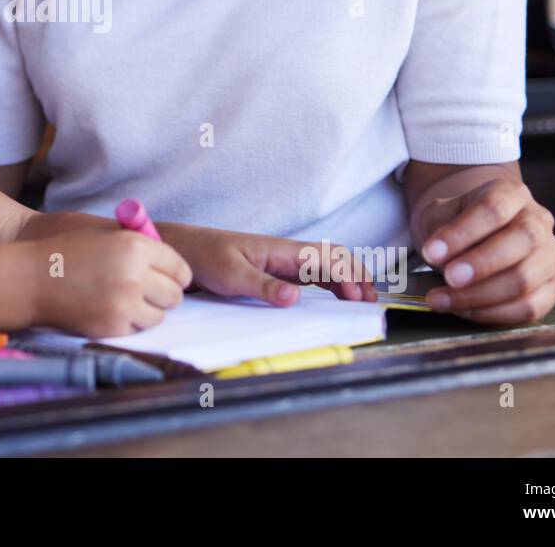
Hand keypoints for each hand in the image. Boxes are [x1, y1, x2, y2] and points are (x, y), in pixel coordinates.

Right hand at [30, 227, 191, 336]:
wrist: (33, 279)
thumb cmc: (69, 253)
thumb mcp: (106, 236)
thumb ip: (139, 245)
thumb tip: (171, 262)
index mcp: (135, 247)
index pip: (180, 268)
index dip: (177, 275)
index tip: (171, 279)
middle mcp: (134, 275)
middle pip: (175, 295)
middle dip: (165, 295)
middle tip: (151, 293)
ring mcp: (124, 303)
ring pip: (159, 315)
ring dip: (148, 310)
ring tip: (128, 300)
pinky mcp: (113, 326)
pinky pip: (137, 328)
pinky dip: (129, 322)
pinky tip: (111, 309)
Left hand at [160, 225, 378, 305]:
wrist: (185, 250)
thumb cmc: (206, 256)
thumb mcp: (232, 274)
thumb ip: (263, 286)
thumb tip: (296, 297)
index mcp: (282, 250)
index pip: (328, 257)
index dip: (349, 275)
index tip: (360, 297)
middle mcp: (288, 254)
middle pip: (334, 260)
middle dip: (356, 277)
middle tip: (369, 303)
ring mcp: (284, 264)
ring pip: (325, 269)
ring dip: (345, 283)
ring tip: (360, 304)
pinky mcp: (276, 274)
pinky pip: (310, 279)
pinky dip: (328, 288)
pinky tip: (334, 302)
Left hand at [417, 178, 554, 323]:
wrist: (475, 234)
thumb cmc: (459, 223)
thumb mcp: (442, 214)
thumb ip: (440, 229)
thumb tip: (437, 256)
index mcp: (511, 194)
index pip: (494, 208)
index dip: (463, 233)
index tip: (431, 252)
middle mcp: (538, 221)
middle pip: (523, 240)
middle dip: (482, 263)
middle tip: (449, 278)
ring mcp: (550, 255)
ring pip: (526, 279)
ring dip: (481, 295)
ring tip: (442, 299)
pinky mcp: (552, 287)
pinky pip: (530, 307)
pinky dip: (493, 313)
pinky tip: (463, 310)